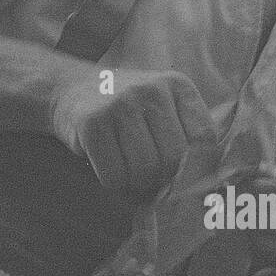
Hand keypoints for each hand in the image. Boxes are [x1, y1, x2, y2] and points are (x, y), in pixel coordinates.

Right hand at [50, 66, 216, 199]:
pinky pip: (114, 175)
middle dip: (162, 178)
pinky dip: (114, 182)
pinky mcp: (93, 124)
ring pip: (144, 171)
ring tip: (128, 169)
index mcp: (178, 86)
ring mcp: (120, 104)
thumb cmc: (127, 110)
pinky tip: (109, 165)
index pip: (205, 138)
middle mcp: (151, 90)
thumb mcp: (164, 108)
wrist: (70, 90)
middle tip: (149, 176)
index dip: (198, 168)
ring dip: (136, 182)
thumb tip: (200, 189)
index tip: (186, 180)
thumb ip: (186, 137)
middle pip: (173, 159)